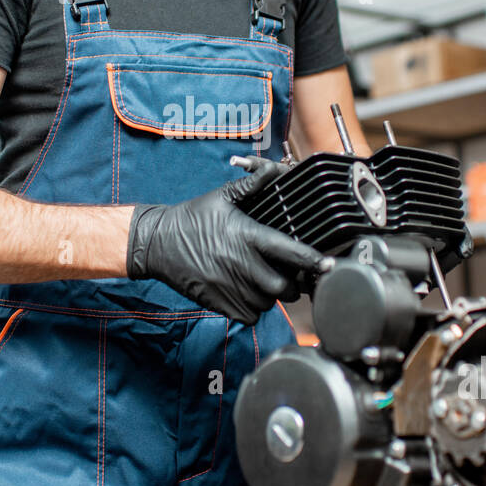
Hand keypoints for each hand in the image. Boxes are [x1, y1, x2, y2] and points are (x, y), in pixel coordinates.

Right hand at [126, 161, 323, 323]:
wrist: (157, 243)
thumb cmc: (191, 218)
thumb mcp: (221, 196)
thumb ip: (252, 185)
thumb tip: (273, 170)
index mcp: (247, 236)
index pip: (290, 252)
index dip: (313, 261)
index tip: (328, 265)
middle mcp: (241, 265)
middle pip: (284, 287)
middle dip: (292, 284)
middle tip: (289, 274)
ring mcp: (230, 288)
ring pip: (268, 303)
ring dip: (272, 296)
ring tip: (265, 281)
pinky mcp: (220, 304)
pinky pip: (250, 315)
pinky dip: (254, 309)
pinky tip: (249, 293)